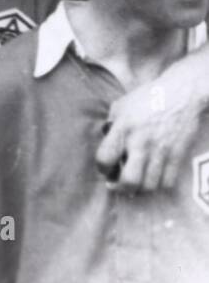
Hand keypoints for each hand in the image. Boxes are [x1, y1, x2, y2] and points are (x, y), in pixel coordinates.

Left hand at [96, 50, 208, 190]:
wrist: (181, 94)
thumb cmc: (147, 97)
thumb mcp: (121, 106)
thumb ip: (111, 124)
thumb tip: (105, 140)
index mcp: (123, 128)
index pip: (105, 158)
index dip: (102, 168)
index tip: (105, 168)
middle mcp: (141, 142)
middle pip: (130, 181)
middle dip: (120, 187)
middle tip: (118, 184)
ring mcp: (161, 151)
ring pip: (149, 186)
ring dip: (140, 189)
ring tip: (135, 182)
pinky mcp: (178, 155)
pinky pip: (168, 182)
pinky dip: (158, 185)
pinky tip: (153, 177)